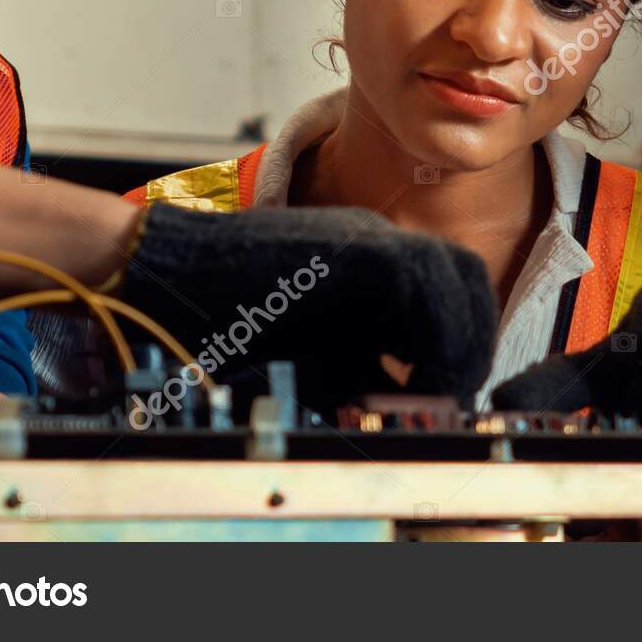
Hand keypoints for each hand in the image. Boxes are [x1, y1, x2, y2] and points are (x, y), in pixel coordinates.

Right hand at [119, 204, 499, 411]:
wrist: (169, 271)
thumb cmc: (230, 315)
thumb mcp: (314, 351)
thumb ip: (366, 369)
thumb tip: (415, 404)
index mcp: (377, 262)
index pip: (456, 290)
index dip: (466, 341)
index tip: (451, 390)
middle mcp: (381, 241)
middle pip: (466, 278)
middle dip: (472, 341)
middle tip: (455, 392)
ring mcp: (367, 236)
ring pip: (453, 275)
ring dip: (456, 338)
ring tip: (438, 389)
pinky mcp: (349, 246)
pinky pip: (420, 279)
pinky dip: (430, 328)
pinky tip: (411, 372)